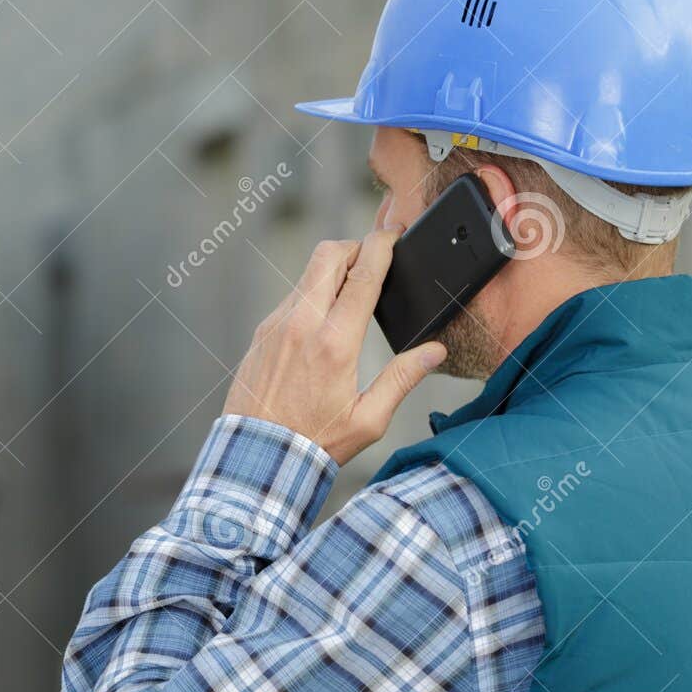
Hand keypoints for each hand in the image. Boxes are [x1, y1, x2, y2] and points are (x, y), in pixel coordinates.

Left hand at [223, 228, 445, 464]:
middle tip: (372, 257)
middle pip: (329, 255)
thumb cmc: (315, 444)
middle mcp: (302, 324)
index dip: (382, 245)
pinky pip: (290, 300)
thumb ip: (402, 379)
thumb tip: (434, 351)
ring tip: (351, 292)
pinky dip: (311, 297)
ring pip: (307, 275)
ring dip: (332, 272)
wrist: (258, 458)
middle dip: (354, 246)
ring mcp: (276, 326)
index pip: (363, 274)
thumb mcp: (369, 419)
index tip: (393, 234)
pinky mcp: (261, 335)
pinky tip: (323, 323)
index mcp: (336, 342)